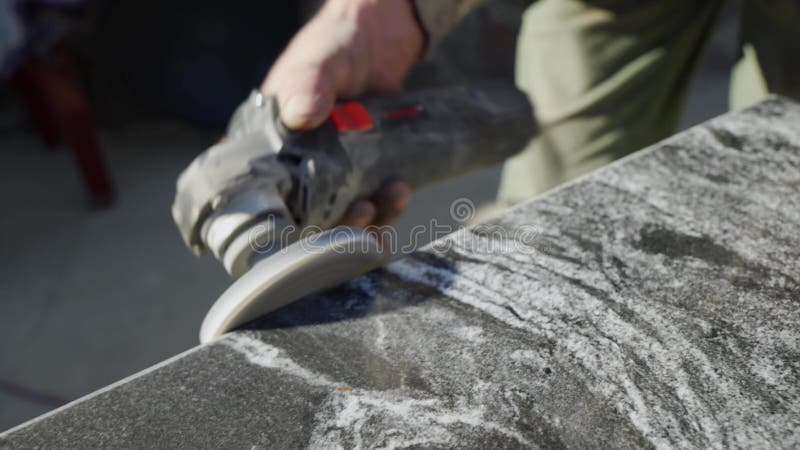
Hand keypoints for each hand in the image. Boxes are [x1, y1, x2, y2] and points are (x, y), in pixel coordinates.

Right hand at [261, 0, 421, 225]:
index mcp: (269, 149)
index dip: (283, 226)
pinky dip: (387, 207)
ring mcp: (332, 177)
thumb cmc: (333, 48)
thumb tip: (300, 116)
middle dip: (337, 228)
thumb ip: (308, 83)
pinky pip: (373, 206)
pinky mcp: (364, 176)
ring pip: (344, 220)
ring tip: (390, 196)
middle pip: (308, 222)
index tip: (310, 231)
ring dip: (368, 222)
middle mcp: (296, 170)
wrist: (377, 43)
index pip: (262, 200)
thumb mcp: (318, 62)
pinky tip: (400, 190)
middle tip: (362, 212)